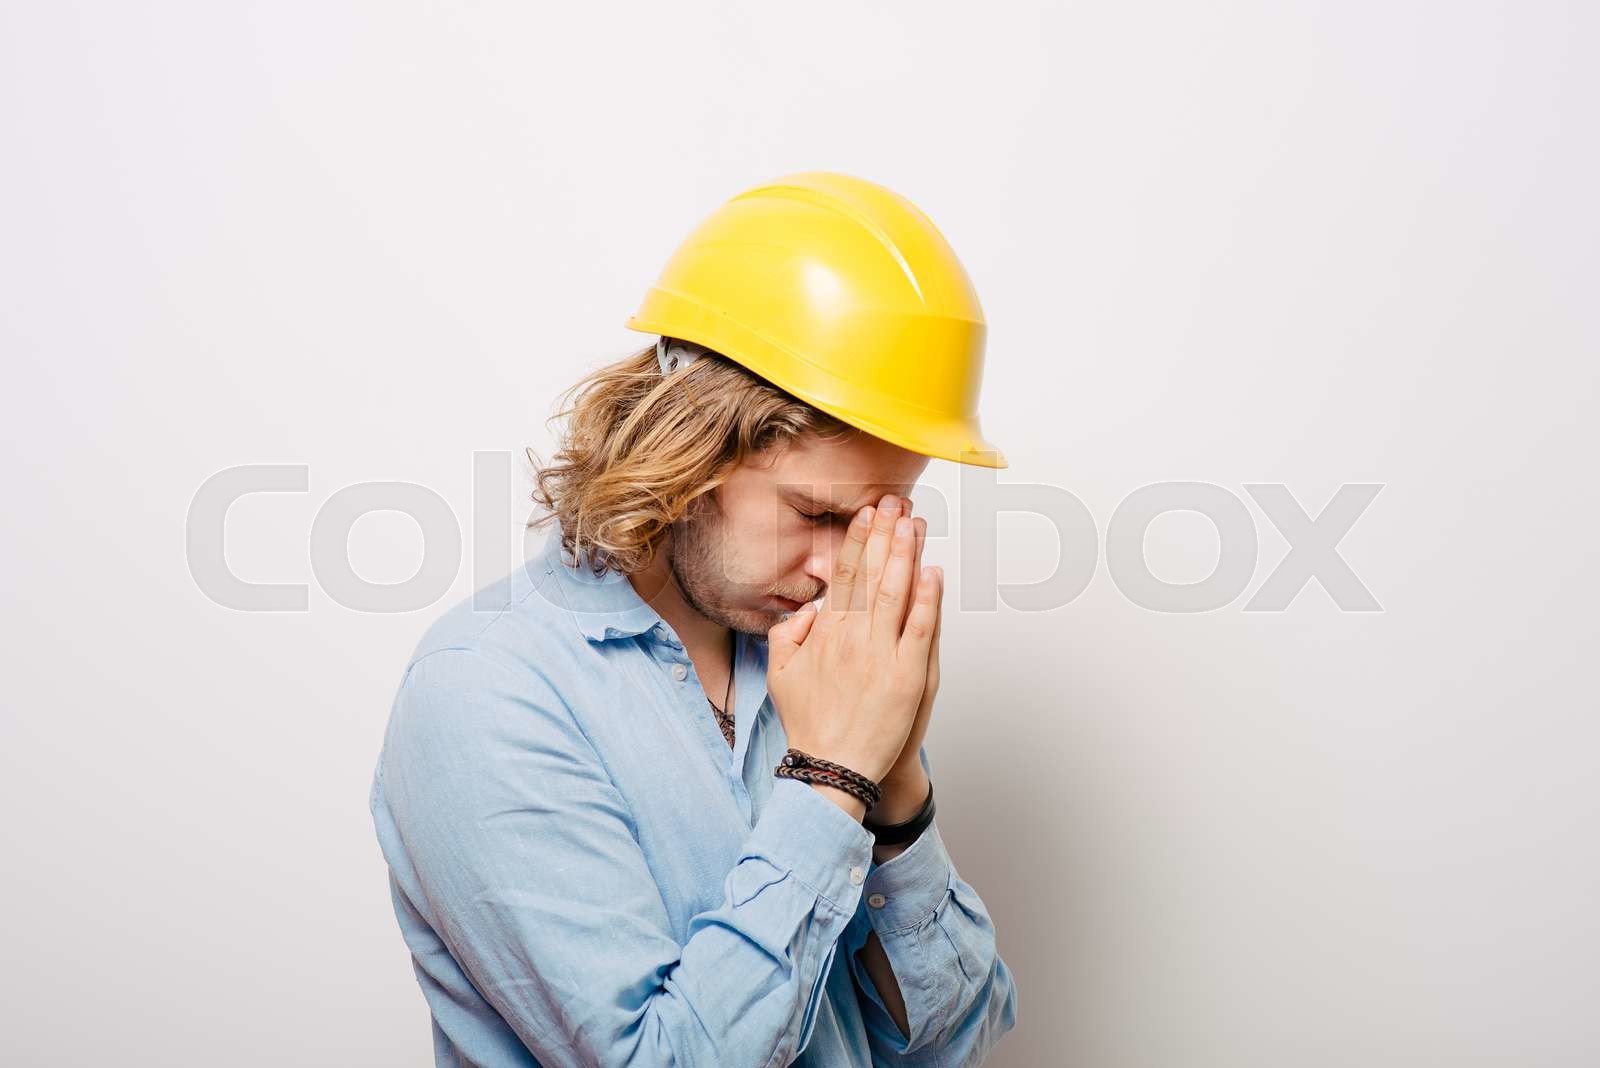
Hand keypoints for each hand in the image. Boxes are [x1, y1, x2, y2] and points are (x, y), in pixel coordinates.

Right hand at [767, 495, 941, 785]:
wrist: (834, 768)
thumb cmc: (810, 724)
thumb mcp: (780, 676)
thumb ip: (786, 636)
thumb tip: (805, 610)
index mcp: (825, 634)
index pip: (843, 575)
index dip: (856, 541)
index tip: (866, 514)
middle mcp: (853, 637)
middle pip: (872, 574)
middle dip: (885, 534)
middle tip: (896, 502)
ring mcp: (883, 654)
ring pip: (897, 592)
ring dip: (907, 553)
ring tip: (915, 523)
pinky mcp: (909, 675)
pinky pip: (921, 627)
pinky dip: (928, 598)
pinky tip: (933, 572)